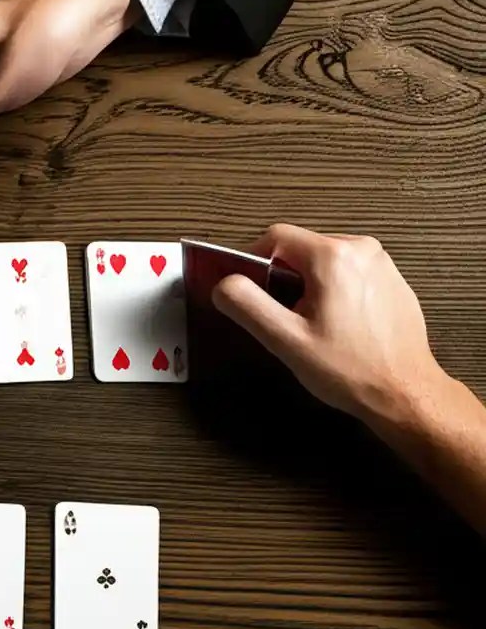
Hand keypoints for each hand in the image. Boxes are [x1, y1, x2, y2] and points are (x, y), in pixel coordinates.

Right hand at [213, 224, 444, 422]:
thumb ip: (246, 304)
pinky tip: (340, 325)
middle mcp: (362, 249)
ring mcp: (382, 263)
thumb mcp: (285, 339)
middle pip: (302, 247)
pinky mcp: (394, 279)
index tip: (250, 292)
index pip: (276, 236)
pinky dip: (335, 290)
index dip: (253, 260)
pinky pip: (349, 272)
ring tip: (313, 323)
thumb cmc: (346, 369)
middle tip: (285, 317)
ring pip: (325, 259)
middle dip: (284, 276)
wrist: (404, 392)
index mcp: (332, 256)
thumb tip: (224, 283)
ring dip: (309, 284)